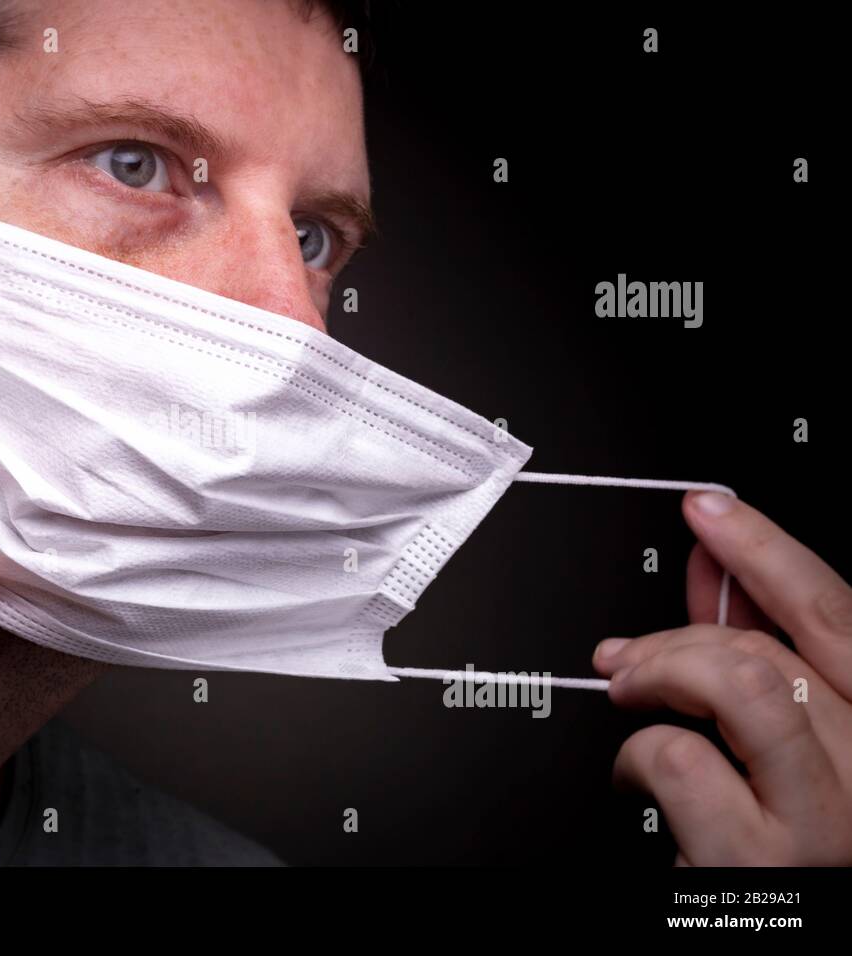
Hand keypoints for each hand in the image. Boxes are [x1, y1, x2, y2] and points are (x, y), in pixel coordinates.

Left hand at [592, 491, 851, 864]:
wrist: (758, 923)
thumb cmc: (772, 836)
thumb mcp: (778, 734)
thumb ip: (755, 649)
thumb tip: (712, 566)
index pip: (836, 613)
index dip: (767, 549)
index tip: (708, 509)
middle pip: (769, 646)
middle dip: (676, 635)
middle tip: (625, 656)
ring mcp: (828, 817)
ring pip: (737, 683)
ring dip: (658, 675)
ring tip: (627, 694)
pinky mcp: (763, 858)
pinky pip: (680, 757)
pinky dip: (634, 753)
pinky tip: (635, 775)